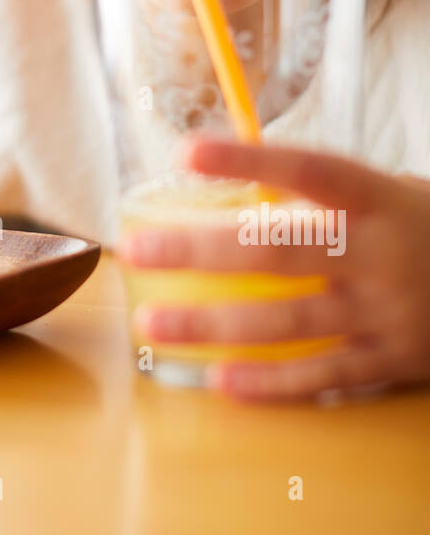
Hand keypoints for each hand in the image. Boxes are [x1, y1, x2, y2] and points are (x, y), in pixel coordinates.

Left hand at [118, 137, 429, 402]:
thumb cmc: (429, 231)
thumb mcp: (395, 194)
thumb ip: (329, 193)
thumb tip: (241, 175)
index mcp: (379, 200)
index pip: (306, 169)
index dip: (247, 160)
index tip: (185, 152)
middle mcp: (379, 255)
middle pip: (276, 249)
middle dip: (198, 249)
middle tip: (134, 249)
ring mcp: (385, 313)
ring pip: (286, 321)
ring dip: (213, 323)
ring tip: (152, 322)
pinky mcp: (393, 363)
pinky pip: (322, 376)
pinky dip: (270, 382)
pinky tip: (219, 380)